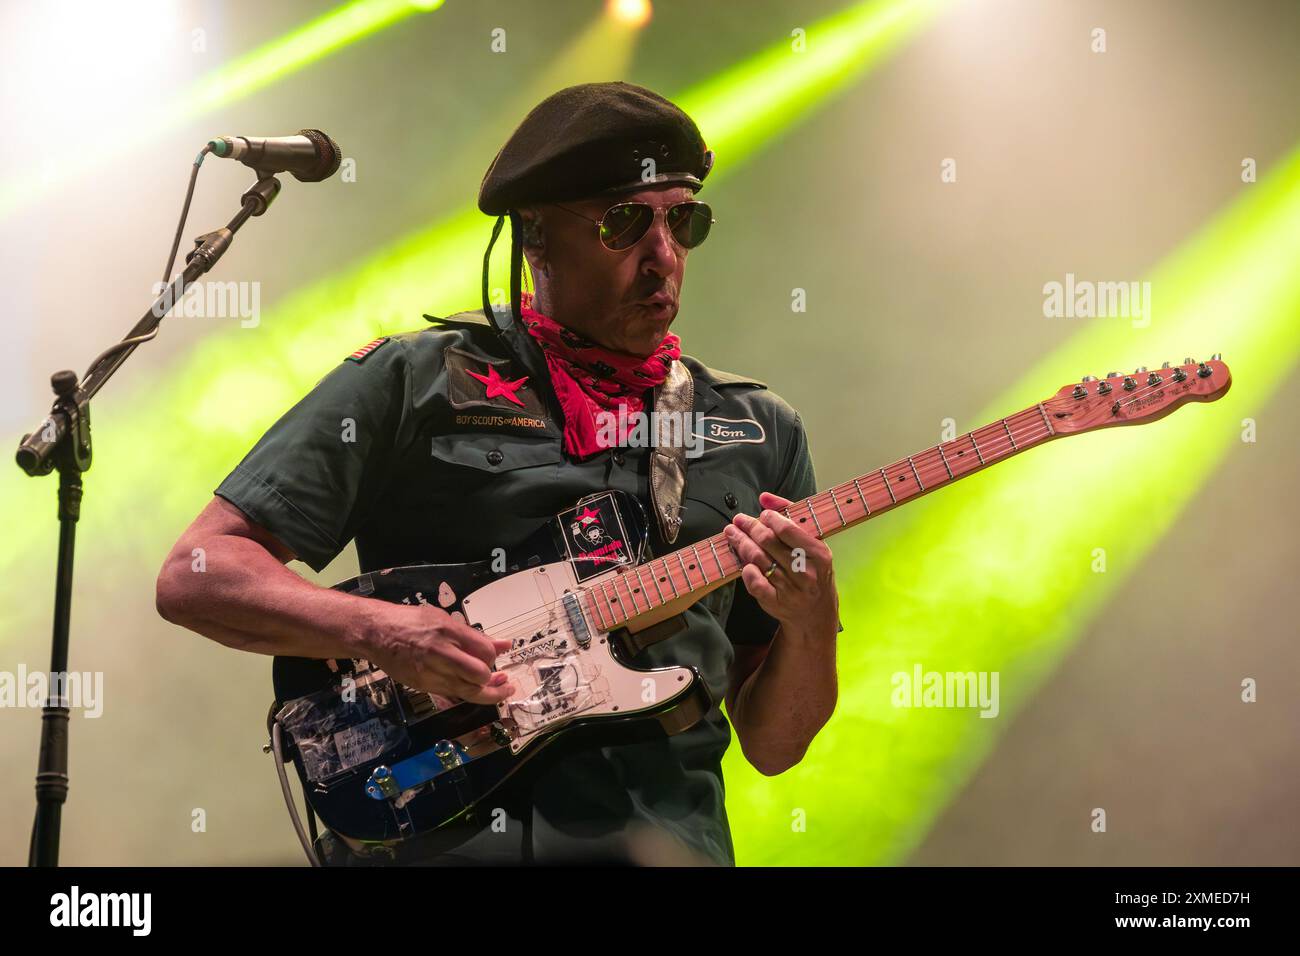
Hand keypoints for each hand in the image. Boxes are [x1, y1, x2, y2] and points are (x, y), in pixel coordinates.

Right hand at [359, 602, 516, 704]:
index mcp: (448, 631)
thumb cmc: (411, 621)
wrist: (376, 633)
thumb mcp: (444, 619)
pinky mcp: (423, 686)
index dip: (494, 657)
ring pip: (468, 691)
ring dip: (486, 692)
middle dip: (493, 679)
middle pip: (479, 676)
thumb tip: (505, 645)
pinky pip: (452, 694)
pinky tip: (472, 686)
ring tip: (498, 688)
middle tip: (502, 678)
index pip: (485, 652)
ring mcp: (430, 672)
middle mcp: (440, 653)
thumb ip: (475, 636)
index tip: (495, 656)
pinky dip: (466, 692)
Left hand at [722, 491, 838, 639]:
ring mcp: (790, 590)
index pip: (788, 529)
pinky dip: (746, 570)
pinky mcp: (775, 603)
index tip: (762, 515)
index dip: (769, 518)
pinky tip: (743, 562)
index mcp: (819, 555)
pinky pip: (755, 583)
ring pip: (758, 560)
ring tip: (732, 533)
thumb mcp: (813, 545)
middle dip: (750, 527)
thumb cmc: (813, 572)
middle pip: (768, 542)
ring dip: (741, 543)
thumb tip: (765, 498)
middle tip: (739, 520)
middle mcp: (805, 572)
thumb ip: (791, 517)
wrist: (815, 614)